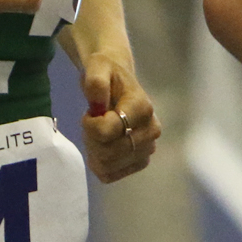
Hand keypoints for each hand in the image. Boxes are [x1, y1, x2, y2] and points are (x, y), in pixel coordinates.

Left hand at [78, 53, 158, 182]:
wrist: (117, 82)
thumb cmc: (107, 74)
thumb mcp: (97, 66)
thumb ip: (96, 81)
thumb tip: (97, 103)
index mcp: (143, 108)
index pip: (107, 131)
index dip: (90, 124)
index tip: (91, 111)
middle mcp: (151, 131)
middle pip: (107, 152)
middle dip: (91, 138)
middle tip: (92, 122)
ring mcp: (147, 149)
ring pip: (107, 166)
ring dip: (94, 150)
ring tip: (97, 132)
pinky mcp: (139, 162)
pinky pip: (109, 175)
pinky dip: (98, 163)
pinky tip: (100, 146)